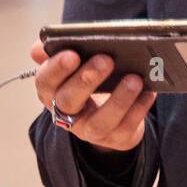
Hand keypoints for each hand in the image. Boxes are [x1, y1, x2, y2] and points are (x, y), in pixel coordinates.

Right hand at [30, 41, 155, 153]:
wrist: (110, 115)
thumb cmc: (90, 82)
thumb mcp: (75, 65)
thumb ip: (59, 51)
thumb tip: (38, 47)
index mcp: (53, 91)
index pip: (45, 82)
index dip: (56, 69)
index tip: (72, 54)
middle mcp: (66, 114)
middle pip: (69, 101)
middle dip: (87, 80)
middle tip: (106, 60)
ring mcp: (90, 130)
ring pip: (100, 122)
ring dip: (118, 99)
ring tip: (135, 79)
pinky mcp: (115, 138)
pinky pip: (126, 128)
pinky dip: (139, 109)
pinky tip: (149, 92)